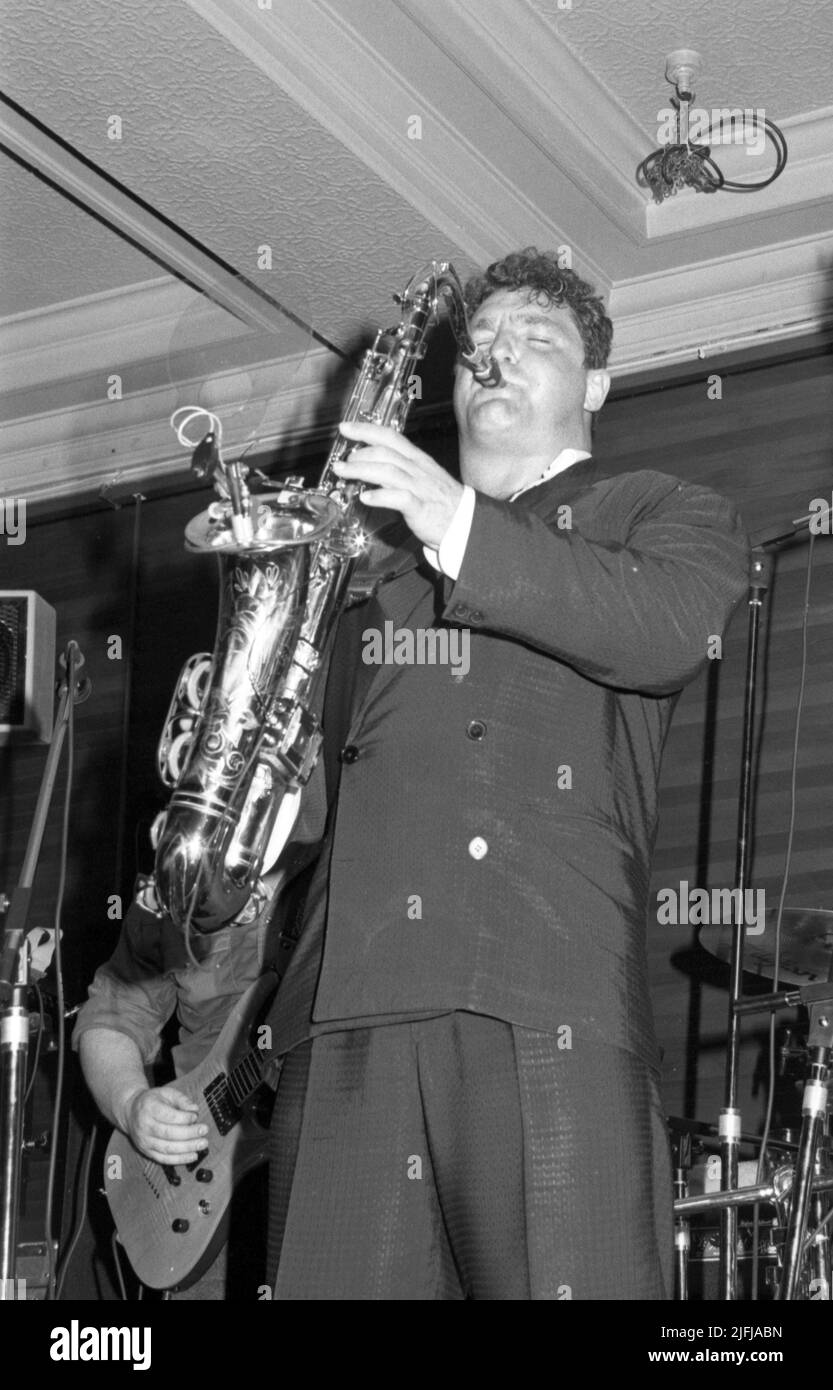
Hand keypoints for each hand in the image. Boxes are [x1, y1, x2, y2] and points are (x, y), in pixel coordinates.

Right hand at [121, 1084, 208, 1165]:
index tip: (196, 1116)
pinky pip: (164, 1159)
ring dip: (187, 1148)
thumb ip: (181, 1099)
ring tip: (202, 1144)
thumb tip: (194, 1109)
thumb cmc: (152, 1101)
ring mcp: (145, 1141)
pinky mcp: (147, 1152)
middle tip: (204, 1131)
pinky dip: (180, 1159)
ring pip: (167, 1148)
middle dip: (189, 1133)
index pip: (168, 1116)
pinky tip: (193, 1156)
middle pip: (169, 1133)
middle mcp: (145, 1126)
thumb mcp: (166, 1092)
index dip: (184, 1118)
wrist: (130, 1112)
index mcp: (149, 1108)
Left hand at [334, 420, 463, 548]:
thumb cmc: (440, 501)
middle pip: (385, 453)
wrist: (465, 522)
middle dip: (360, 453)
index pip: (390, 437)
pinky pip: (399, 498)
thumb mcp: (420, 476)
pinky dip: (380, 496)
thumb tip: (367, 465)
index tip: (345, 428)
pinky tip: (365, 497)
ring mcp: (420, 488)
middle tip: (342, 461)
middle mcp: (417, 469)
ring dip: (362, 470)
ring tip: (343, 472)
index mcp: (416, 459)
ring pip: (388, 471)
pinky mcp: (421, 509)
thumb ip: (397, 469)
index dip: (366, 430)